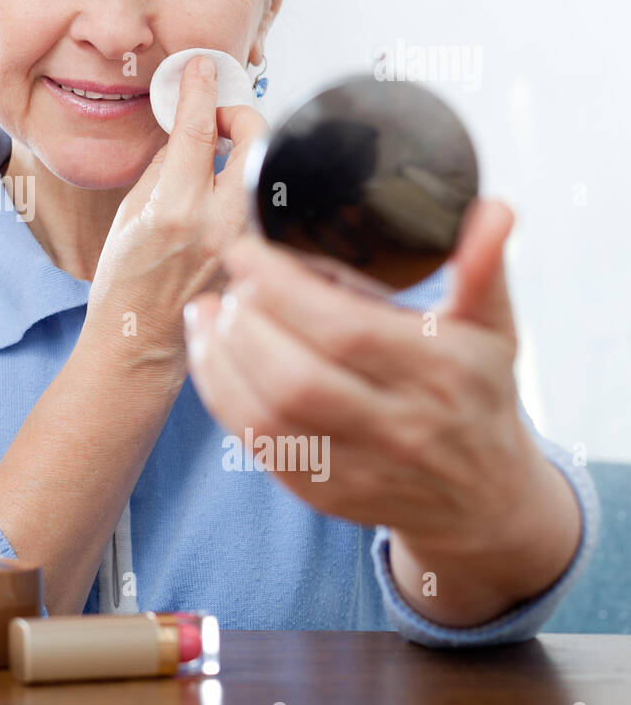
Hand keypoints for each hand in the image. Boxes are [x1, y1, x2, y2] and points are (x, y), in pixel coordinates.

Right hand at [85, 54, 267, 378]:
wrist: (139, 341)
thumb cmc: (123, 284)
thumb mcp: (128, 215)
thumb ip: (162, 167)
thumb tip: (185, 131)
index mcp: (174, 210)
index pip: (195, 130)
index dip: (199, 89)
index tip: (200, 68)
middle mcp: (216, 225)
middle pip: (253, 138)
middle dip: (238, 115)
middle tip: (216, 118)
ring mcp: (243, 243)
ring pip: (262, 168)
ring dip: (243, 150)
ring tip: (217, 157)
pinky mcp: (257, 258)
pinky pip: (260, 202)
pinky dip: (245, 185)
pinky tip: (223, 194)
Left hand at [183, 198, 580, 622]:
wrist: (484, 496)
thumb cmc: (476, 390)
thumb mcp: (493, 325)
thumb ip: (483, 264)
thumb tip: (493, 208)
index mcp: (444, 373)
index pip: (347, 330)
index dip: (282, 288)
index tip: (247, 251)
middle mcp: (403, 427)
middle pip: (296, 379)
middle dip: (246, 323)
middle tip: (232, 284)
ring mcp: (361, 469)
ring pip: (267, 417)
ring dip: (222, 357)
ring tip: (212, 312)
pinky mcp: (324, 494)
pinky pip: (257, 446)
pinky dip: (222, 394)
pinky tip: (212, 354)